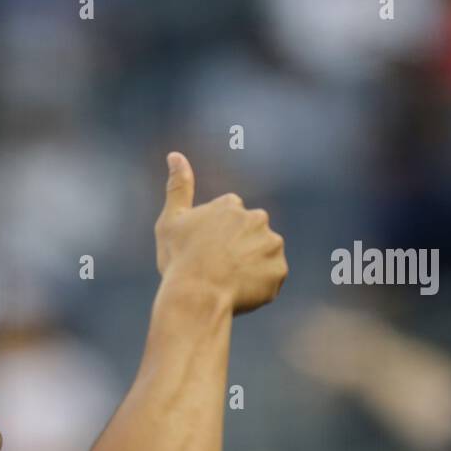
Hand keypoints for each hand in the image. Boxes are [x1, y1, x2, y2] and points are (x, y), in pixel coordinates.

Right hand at [154, 151, 287, 314]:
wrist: (197, 295)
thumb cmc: (180, 259)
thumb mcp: (171, 221)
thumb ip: (178, 187)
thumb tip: (174, 154)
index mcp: (231, 205)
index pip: (227, 220)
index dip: (213, 239)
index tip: (202, 252)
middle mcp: (257, 219)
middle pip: (248, 236)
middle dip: (236, 250)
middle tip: (215, 270)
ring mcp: (271, 245)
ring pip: (261, 257)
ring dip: (248, 268)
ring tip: (226, 283)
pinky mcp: (279, 271)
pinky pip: (270, 279)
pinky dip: (258, 287)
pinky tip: (237, 293)